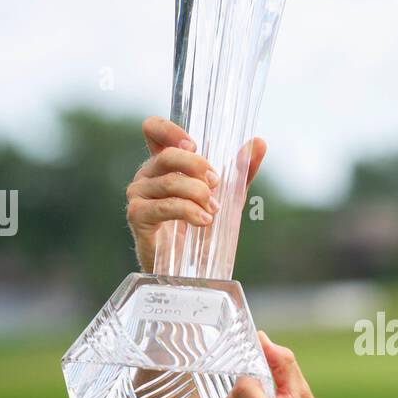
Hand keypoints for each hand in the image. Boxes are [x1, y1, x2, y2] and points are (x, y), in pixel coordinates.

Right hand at [125, 116, 266, 272]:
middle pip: (167, 155)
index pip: (153, 130)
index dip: (170, 131)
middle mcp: (146, 175)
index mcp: (163, 164)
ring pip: (171, 182)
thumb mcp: (227, 196)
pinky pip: (166, 206)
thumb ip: (241, 170)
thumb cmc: (201, 226)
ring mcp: (138, 195)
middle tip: (216, 184)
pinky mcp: (138, 216)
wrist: (190, 267)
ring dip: (199, 195)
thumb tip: (259, 142)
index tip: (193, 144)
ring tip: (213, 211)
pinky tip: (203, 221)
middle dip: (198, 167)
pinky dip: (189, 211)